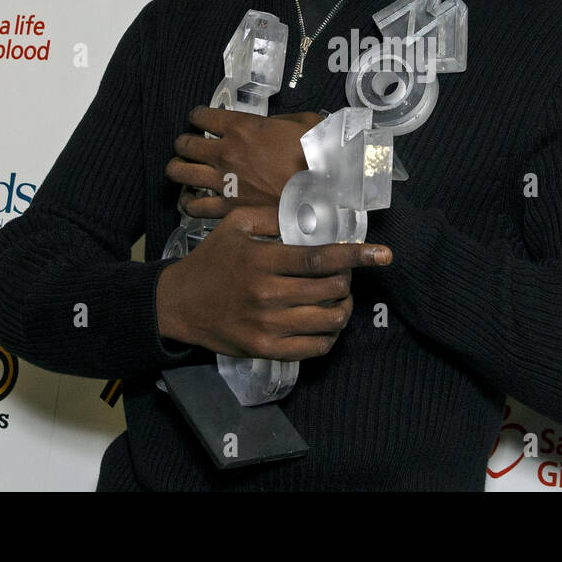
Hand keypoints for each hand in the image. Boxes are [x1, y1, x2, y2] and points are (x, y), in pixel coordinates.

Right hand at [155, 206, 390, 359]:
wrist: (178, 304)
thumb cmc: (212, 260)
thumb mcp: (235, 226)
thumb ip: (272, 216)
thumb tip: (311, 212)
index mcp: (263, 261)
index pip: (320, 259)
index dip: (356, 256)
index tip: (382, 254)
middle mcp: (267, 294)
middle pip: (330, 290)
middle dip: (348, 281)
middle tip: (344, 275)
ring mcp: (267, 325)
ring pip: (327, 321)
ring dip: (343, 309)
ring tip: (340, 299)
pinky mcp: (265, 349)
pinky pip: (313, 348)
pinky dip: (329, 336)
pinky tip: (327, 324)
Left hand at [166, 106, 322, 217]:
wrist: (322, 191)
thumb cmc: (316, 155)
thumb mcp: (302, 122)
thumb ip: (278, 120)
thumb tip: (269, 125)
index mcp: (241, 127)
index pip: (201, 116)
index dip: (197, 116)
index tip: (200, 119)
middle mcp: (225, 152)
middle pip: (184, 144)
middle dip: (184, 143)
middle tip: (190, 145)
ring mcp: (223, 181)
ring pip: (179, 172)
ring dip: (179, 168)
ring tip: (183, 169)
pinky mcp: (227, 207)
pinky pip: (193, 205)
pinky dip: (188, 202)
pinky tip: (192, 199)